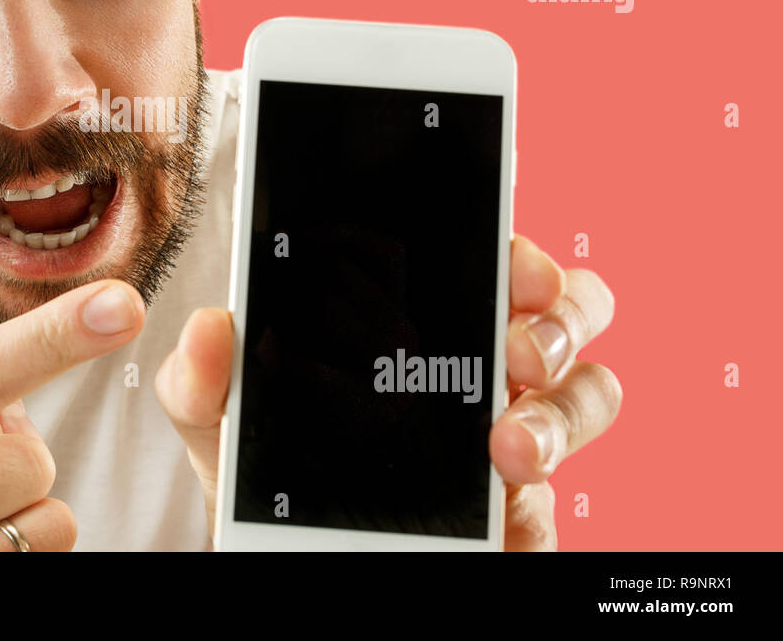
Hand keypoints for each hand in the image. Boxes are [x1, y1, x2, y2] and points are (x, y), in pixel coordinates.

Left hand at [155, 234, 621, 549]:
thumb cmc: (263, 455)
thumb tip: (210, 328)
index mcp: (415, 315)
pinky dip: (536, 505)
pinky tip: (501, 509)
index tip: (513, 265)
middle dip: (561, 317)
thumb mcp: (219, 411)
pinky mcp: (515, 511)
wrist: (276, 541)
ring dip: (563, 410)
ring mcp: (505, 432)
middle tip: (518, 351)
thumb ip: (202, 373)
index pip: (487, 256)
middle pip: (565, 309)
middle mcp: (475, 363)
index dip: (517, 250)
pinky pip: (555, 500)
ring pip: (589, 392)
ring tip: (508, 446)